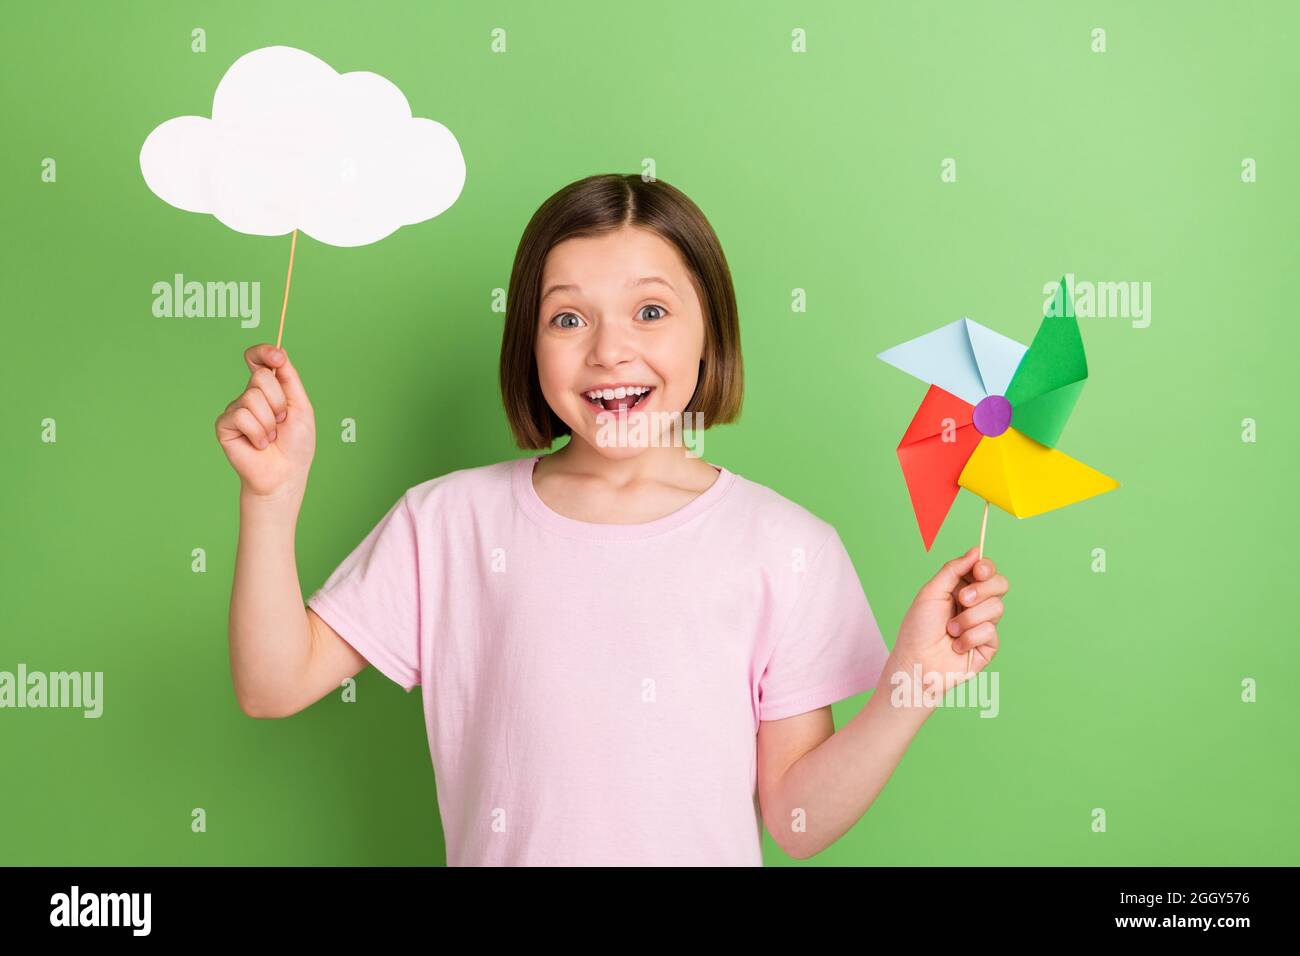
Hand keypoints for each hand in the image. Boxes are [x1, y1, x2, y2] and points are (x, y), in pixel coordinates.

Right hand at [214, 344, 315, 499]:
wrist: (285, 474)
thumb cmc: (296, 445)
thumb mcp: (301, 407)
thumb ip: (290, 379)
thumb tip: (280, 352)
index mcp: (269, 390)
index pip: (258, 360)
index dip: (264, 352)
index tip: (277, 357)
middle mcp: (249, 396)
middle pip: (260, 377)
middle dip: (279, 401)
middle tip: (281, 422)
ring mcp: (235, 410)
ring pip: (252, 398)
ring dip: (269, 422)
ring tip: (270, 437)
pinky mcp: (224, 425)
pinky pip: (241, 416)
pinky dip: (257, 433)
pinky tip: (258, 445)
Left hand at [890, 546, 1008, 700]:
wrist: (916, 662)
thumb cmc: (918, 628)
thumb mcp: (931, 592)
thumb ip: (953, 569)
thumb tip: (976, 550)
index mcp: (962, 588)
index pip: (986, 570)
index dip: (986, 567)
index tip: (978, 570)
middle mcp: (976, 605)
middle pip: (1001, 584)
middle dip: (982, 590)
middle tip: (962, 600)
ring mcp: (984, 624)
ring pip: (997, 608)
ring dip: (968, 619)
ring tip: (950, 630)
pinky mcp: (989, 646)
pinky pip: (990, 632)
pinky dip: (969, 638)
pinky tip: (956, 646)